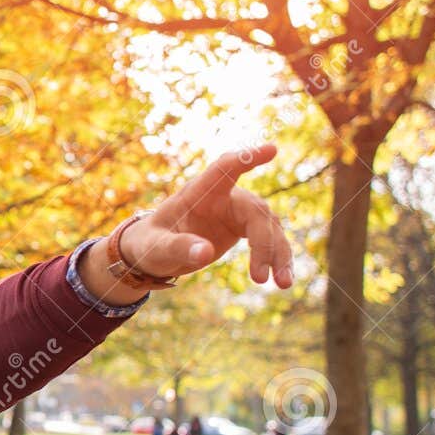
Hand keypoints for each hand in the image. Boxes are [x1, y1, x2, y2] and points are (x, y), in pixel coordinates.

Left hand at [115, 142, 293, 287]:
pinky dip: (278, 259)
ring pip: (269, 227)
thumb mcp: (157, 248)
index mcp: (198, 192)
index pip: (224, 169)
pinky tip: (283, 282)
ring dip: (278, 254)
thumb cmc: (151, 243)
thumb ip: (178, 247)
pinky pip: (270, 240)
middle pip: (255, 211)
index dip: (247, 158)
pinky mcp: (245, 228)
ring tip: (282, 285)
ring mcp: (237, 212)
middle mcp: (224, 197)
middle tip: (259, 278)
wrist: (155, 252)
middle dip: (263, 243)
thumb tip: (205, 253)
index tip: (271, 149)